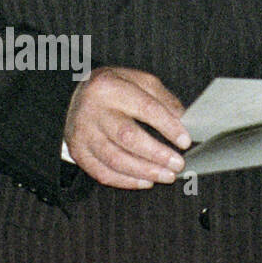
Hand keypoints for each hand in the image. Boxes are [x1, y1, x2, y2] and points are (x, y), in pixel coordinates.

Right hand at [64, 66, 189, 188]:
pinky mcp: (78, 151)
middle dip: (157, 154)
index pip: (144, 107)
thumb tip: (183, 122)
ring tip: (166, 175)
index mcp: (109, 86)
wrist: (77, 96)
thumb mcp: (137, 81)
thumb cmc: (112, 90)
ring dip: (145, 171)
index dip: (167, 126)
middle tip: (178, 164)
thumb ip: (162, 98)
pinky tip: (145, 181)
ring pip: (115, 158)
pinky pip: (102, 173)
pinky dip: (126, 182)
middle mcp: (92, 109)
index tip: (185, 141)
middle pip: (127, 136)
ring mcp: (82, 132)